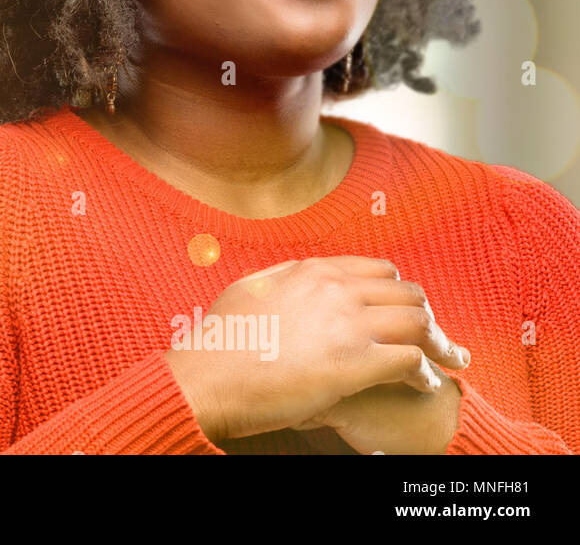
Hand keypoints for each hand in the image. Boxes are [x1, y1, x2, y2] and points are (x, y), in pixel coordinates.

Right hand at [164, 256, 469, 442]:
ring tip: (447, 361)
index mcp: (312, 270)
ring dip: (438, 343)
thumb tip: (300, 276)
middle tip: (436, 338)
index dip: (399, 291)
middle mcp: (336, 290)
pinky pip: (411, 361)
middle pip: (407, 293)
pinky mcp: (356, 364)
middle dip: (427, 316)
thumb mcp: (248, 290)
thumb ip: (284, 278)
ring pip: (418, 322)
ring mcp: (348, 325)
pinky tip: (426, 385)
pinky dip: (425, 373)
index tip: (406, 311)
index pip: (378, 270)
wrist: (208, 377)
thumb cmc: (219, 341)